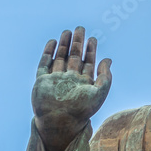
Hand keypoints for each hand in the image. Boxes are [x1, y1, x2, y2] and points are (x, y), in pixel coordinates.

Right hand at [32, 27, 111, 150]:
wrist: (59, 121)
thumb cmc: (81, 110)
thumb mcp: (99, 92)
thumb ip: (105, 76)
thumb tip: (108, 59)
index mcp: (83, 84)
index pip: (88, 63)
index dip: (91, 50)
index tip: (92, 38)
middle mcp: (69, 80)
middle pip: (73, 57)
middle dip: (77, 43)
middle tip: (80, 28)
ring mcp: (55, 80)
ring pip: (59, 58)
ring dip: (63, 45)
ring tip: (67, 31)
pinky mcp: (42, 81)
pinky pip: (44, 64)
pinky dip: (48, 53)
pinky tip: (52, 42)